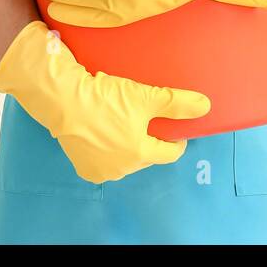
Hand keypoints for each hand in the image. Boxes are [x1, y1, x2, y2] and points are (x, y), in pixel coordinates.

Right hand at [0, 21, 210, 182]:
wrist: (62, 100)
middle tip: (141, 117)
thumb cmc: (104, 98)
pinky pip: (102, 159)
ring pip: (124, 157)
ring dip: (125, 143)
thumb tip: (204, 106)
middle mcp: (122, 168)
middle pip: (145, 155)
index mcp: (140, 154)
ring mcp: (101, 170)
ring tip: (119, 121)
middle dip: (146, 139)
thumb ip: (176, 102)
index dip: (175, 139)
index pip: (169, 152)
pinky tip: (102, 131)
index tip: (173, 129)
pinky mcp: (83, 167)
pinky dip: (105, 148)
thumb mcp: (145, 96)